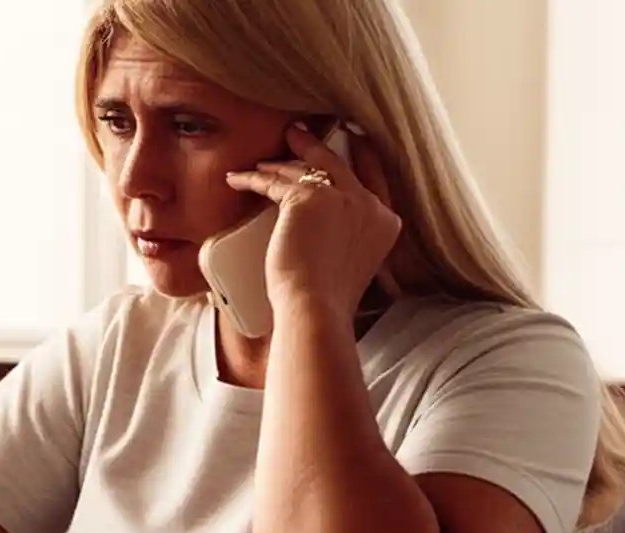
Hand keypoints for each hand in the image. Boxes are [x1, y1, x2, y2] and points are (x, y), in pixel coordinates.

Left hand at [226, 122, 401, 319]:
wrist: (318, 306)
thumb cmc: (330, 297)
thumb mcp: (355, 260)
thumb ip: (352, 235)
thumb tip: (326, 224)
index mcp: (385, 221)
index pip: (373, 178)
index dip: (360, 156)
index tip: (352, 139)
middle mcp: (368, 204)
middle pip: (338, 164)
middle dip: (315, 145)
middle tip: (297, 132)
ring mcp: (341, 197)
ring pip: (304, 171)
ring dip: (279, 164)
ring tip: (263, 159)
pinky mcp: (307, 198)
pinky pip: (275, 182)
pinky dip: (253, 180)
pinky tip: (239, 179)